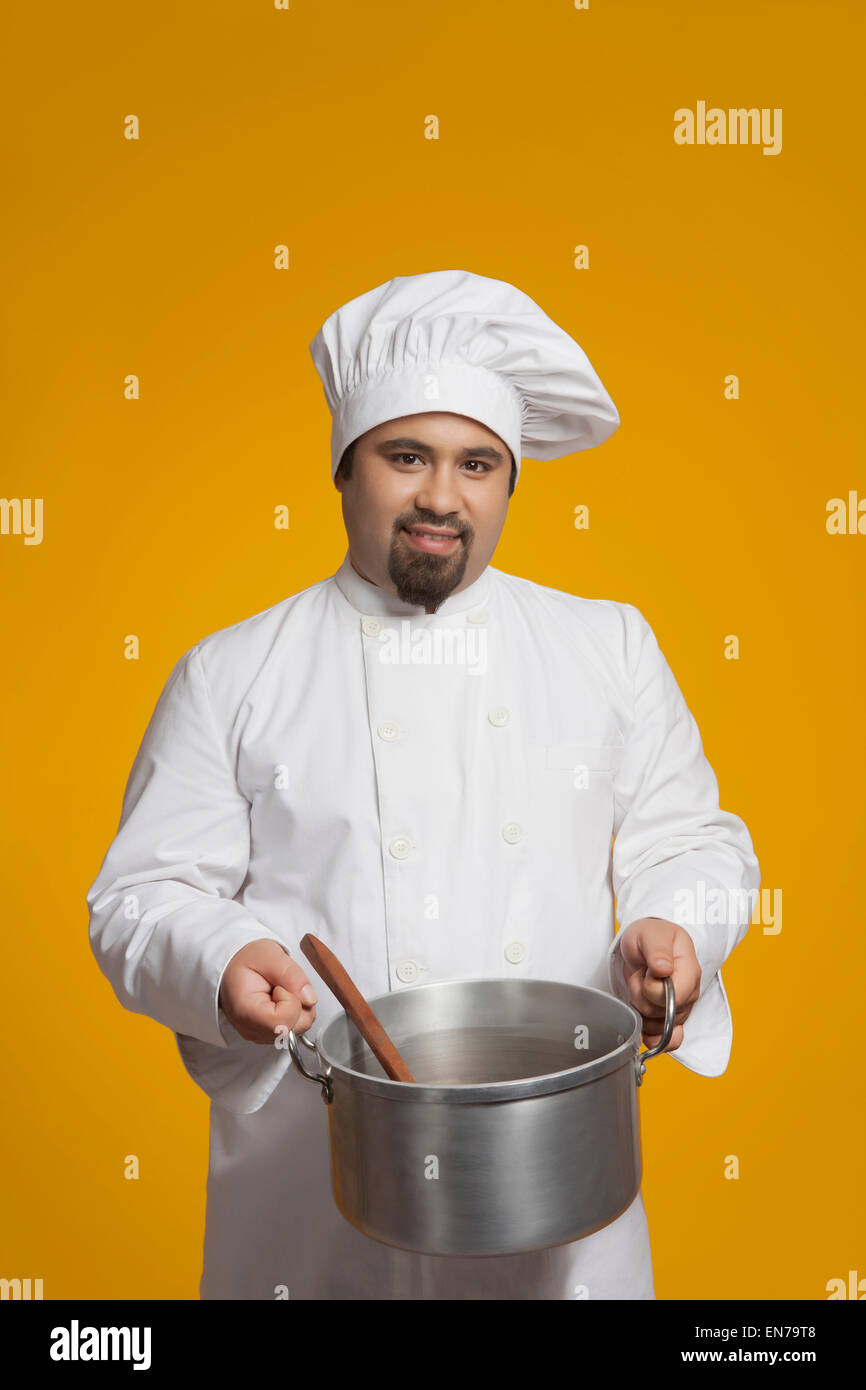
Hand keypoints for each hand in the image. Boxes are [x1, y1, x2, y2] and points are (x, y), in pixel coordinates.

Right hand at [219, 939, 317, 1044]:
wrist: (234, 965)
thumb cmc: (247, 960)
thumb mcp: (268, 955)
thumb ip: (291, 975)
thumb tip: (310, 999)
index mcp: (244, 1011)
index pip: (282, 1021)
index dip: (290, 1000)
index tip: (279, 985)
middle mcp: (251, 1030)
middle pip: (294, 1027)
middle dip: (298, 1002)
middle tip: (280, 985)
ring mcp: (260, 1034)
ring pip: (299, 1028)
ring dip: (298, 1005)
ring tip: (279, 990)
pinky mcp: (269, 1034)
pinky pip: (296, 1026)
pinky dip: (294, 1011)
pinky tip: (279, 999)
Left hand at [617, 918, 700, 1052]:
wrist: (646, 943)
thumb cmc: (651, 937)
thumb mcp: (651, 935)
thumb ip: (657, 951)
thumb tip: (663, 970)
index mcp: (690, 971)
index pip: (676, 996)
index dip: (654, 990)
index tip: (646, 973)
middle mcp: (689, 993)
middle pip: (663, 1013)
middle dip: (642, 996)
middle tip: (641, 975)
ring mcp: (681, 1009)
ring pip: (658, 1026)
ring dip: (640, 1008)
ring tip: (641, 985)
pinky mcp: (671, 1020)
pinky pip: (668, 1041)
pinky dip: (653, 1037)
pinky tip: (645, 1028)